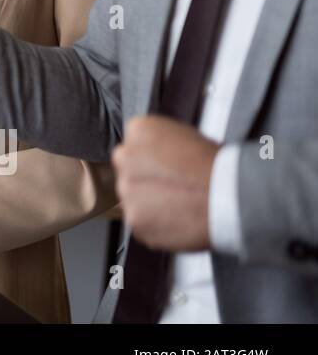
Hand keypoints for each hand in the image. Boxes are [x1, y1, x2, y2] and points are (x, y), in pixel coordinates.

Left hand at [112, 116, 215, 251]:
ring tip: (178, 205)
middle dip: (144, 179)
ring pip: (132, 197)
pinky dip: (155, 224)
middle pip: (128, 169)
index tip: (164, 167)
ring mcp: (126, 190)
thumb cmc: (218, 166)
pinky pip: (140, 221)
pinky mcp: (134, 219)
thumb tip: (158, 154)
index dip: (151, 158)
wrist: (229, 196)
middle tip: (171, 188)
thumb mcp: (188, 135)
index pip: (133, 144)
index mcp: (139, 130)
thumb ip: (162, 143)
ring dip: (148, 202)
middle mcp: (125, 157)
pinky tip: (177, 220)